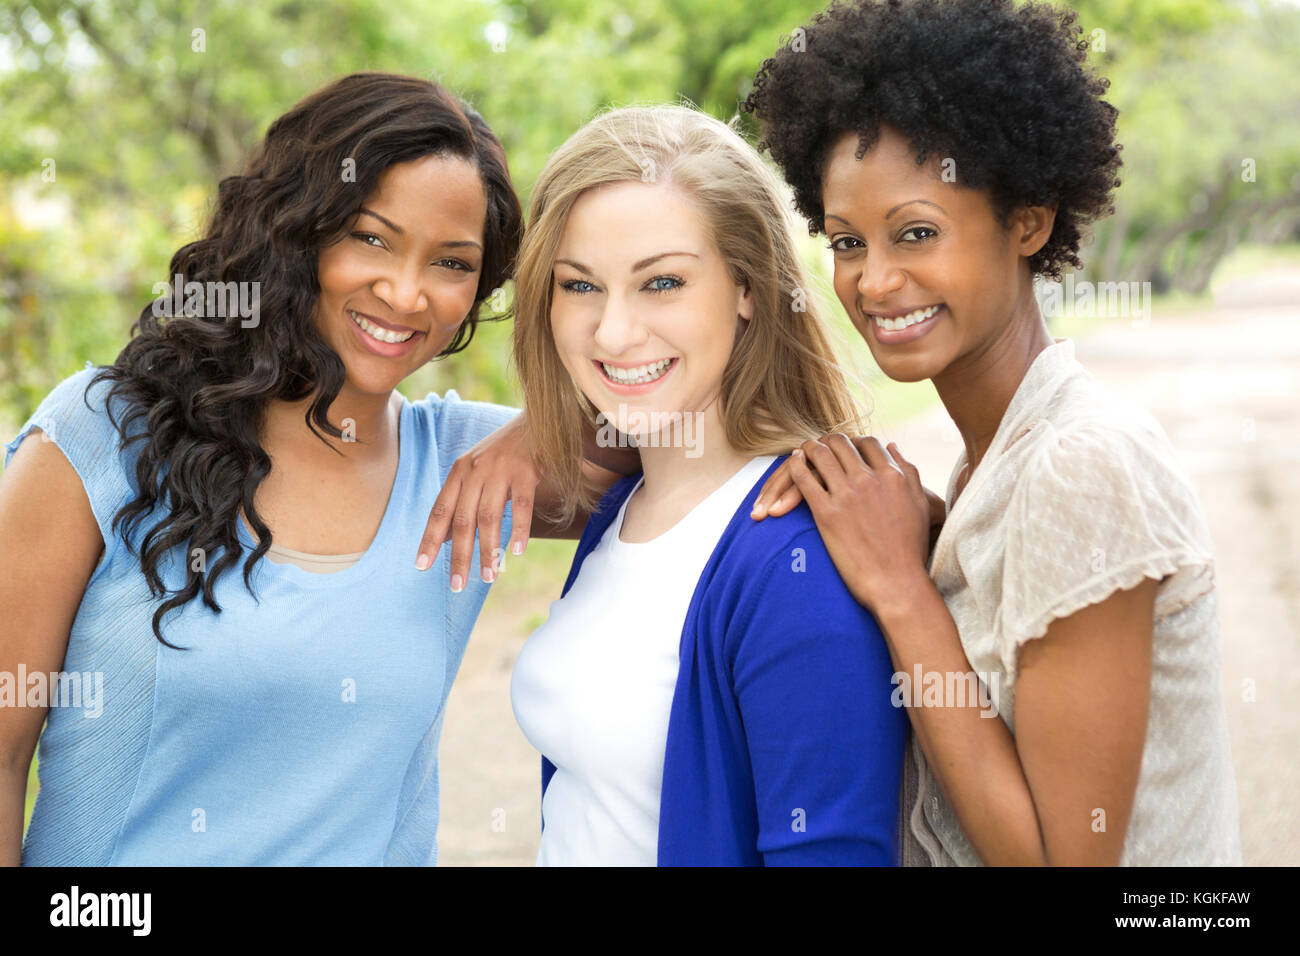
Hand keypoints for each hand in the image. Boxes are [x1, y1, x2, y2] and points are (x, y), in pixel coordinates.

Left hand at [415, 414, 537, 589]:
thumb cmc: (507, 450)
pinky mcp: (526, 470)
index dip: (429, 539)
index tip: (421, 566)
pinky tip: (517, 551)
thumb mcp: (478, 469)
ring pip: (489, 517)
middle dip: (458, 556)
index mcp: (460, 471)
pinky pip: (520, 505)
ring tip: (488, 577)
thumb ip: (462, 499)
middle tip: (457, 585)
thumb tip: (444, 538)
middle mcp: (475, 470)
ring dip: (488, 550)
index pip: (440, 510)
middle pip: (462, 520)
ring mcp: (501, 470)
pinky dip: (518, 530)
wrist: (539, 417)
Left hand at [752, 434, 945, 556]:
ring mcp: (847, 495)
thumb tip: (892, 446)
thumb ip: (907, 471)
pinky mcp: (827, 513)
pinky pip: (804, 479)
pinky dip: (796, 466)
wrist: (896, 583)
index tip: (847, 447)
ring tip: (803, 450)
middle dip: (829, 441)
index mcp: (893, 476)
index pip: (869, 443)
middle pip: (842, 443)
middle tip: (821, 446)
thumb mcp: (918, 504)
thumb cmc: (909, 548)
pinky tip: (793, 464)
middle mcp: (869, 480)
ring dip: (809, 449)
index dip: (855, 441)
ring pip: (820, 455)